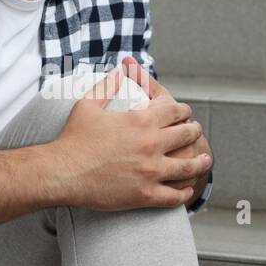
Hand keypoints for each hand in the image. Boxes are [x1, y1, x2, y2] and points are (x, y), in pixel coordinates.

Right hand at [49, 61, 210, 210]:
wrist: (61, 172)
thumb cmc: (72, 139)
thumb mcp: (88, 104)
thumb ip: (107, 85)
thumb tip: (119, 70)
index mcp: (141, 120)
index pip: (177, 111)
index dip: (184, 111)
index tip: (185, 114)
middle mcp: (152, 144)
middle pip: (187, 135)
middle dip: (194, 132)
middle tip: (195, 133)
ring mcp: (151, 171)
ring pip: (188, 166)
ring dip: (200, 162)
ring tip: (204, 160)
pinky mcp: (146, 195)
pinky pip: (175, 195)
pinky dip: (185, 191)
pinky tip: (187, 188)